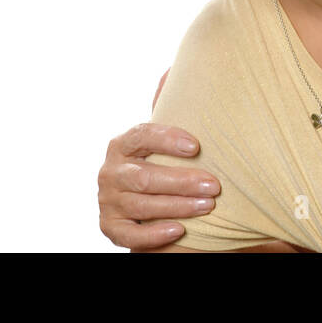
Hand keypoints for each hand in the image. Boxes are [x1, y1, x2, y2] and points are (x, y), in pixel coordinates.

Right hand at [98, 123, 220, 249]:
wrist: (138, 195)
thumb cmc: (159, 162)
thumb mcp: (160, 142)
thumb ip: (170, 119)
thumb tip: (179, 88)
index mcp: (121, 145)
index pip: (142, 136)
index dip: (167, 140)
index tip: (196, 147)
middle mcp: (110, 172)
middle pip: (145, 178)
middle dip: (182, 182)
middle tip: (213, 185)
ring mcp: (108, 200)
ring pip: (142, 206)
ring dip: (177, 207)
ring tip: (207, 205)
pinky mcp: (110, 226)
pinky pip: (129, 235)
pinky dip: (154, 234)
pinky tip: (179, 230)